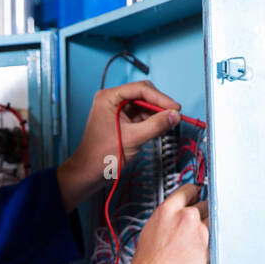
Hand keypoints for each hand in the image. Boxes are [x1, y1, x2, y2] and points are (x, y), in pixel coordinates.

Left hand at [56, 80, 181, 213]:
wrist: (89, 174)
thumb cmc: (101, 156)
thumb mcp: (133, 139)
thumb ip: (156, 125)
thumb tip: (174, 115)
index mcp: (109, 97)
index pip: (141, 89)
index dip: (161, 98)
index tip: (175, 108)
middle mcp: (113, 100)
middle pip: (144, 95)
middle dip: (159, 106)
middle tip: (173, 117)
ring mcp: (117, 111)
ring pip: (145, 107)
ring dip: (157, 116)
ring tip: (166, 126)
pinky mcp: (122, 122)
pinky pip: (142, 117)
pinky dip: (152, 123)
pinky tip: (158, 130)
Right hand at [107, 183, 209, 263]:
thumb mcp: (151, 231)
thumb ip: (168, 218)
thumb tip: (178, 214)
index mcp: (168, 210)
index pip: (189, 189)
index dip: (193, 195)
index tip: (196, 198)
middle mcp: (186, 218)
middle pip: (205, 205)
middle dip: (201, 215)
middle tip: (193, 229)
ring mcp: (201, 234)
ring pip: (214, 223)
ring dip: (209, 230)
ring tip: (195, 245)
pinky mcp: (211, 250)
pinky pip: (217, 242)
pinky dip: (213, 246)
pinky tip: (199, 256)